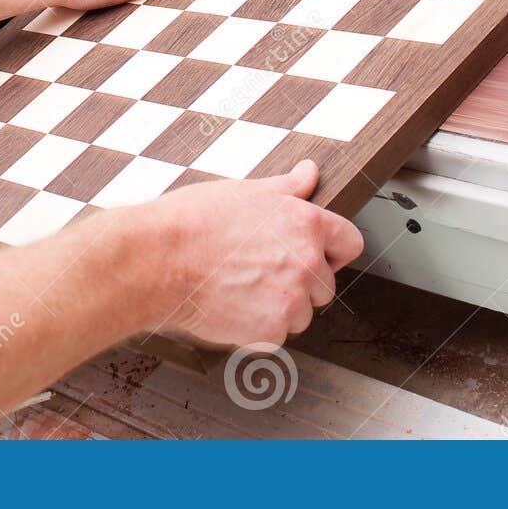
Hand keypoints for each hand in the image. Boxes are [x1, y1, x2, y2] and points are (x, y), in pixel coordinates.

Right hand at [130, 160, 366, 348]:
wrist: (157, 258)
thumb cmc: (193, 221)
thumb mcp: (246, 191)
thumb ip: (288, 187)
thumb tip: (310, 172)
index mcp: (307, 224)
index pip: (350, 243)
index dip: (331, 250)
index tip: (313, 254)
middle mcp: (307, 262)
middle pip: (324, 285)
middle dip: (299, 283)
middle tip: (258, 271)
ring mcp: (291, 299)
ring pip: (300, 314)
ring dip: (278, 308)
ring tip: (239, 288)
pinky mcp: (270, 330)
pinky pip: (275, 336)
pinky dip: (256, 329)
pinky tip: (230, 306)